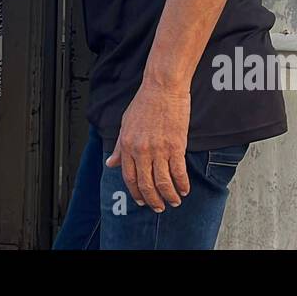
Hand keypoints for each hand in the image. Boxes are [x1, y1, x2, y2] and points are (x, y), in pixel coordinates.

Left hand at [105, 83, 191, 211]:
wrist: (162, 87)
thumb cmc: (144, 102)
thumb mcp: (125, 124)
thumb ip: (120, 147)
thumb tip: (111, 163)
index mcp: (127, 145)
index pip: (129, 177)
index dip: (136, 193)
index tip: (142, 201)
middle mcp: (141, 151)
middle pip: (146, 184)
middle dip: (153, 200)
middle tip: (159, 208)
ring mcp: (159, 150)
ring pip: (163, 183)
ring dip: (169, 196)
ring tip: (174, 202)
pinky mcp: (176, 146)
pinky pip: (178, 173)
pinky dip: (182, 185)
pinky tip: (185, 189)